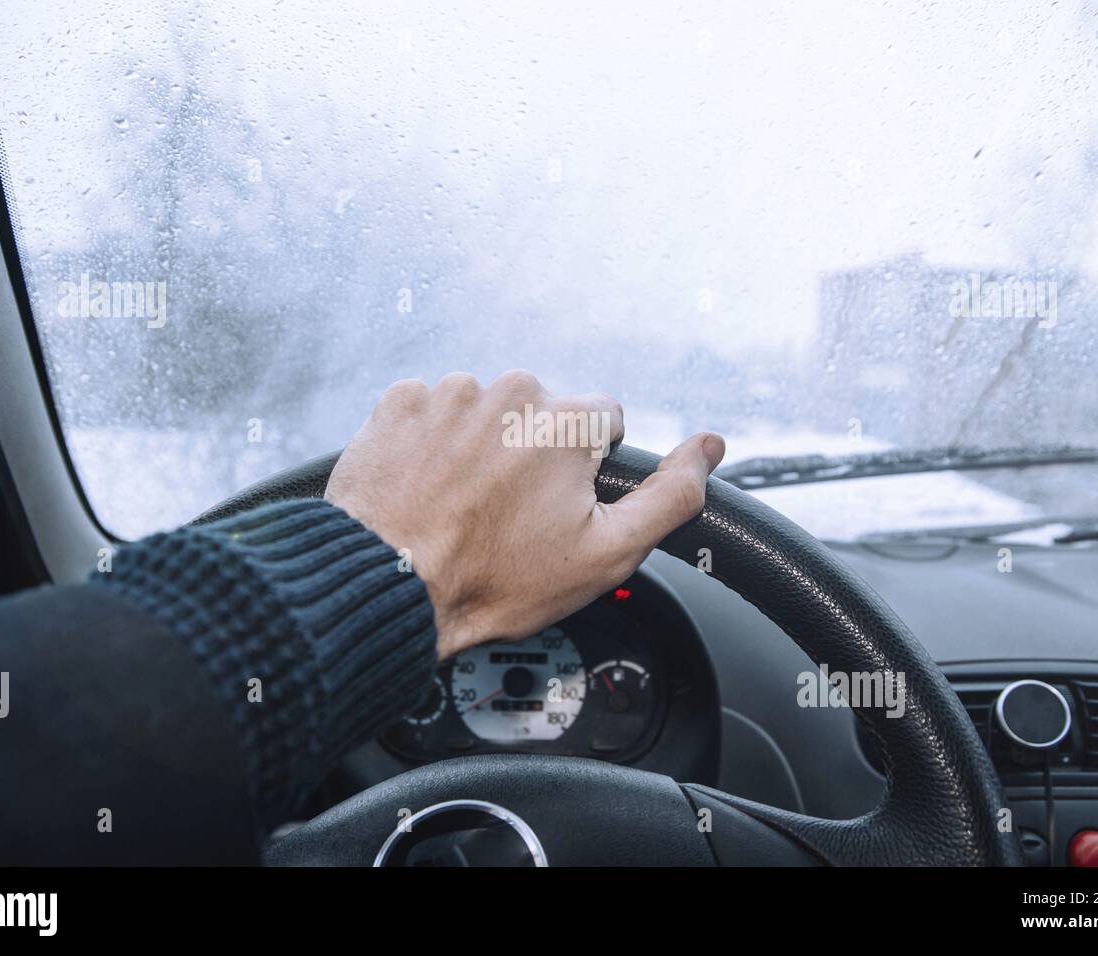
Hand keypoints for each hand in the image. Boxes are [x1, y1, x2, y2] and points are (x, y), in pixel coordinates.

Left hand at [324, 370, 724, 658]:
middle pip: (542, 414)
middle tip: (508, 516)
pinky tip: (428, 488)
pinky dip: (433, 444)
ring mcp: (447, 393)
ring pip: (486, 413)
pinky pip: (433, 412)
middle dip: (533, 456)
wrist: (388, 588)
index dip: (587, 468)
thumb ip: (671, 495)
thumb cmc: (494, 580)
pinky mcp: (398, 404)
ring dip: (481, 449)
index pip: (602, 420)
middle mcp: (508, 391)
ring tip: (462, 506)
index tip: (559, 505)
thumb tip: (709, 447)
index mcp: (566, 420)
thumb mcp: (606, 554)